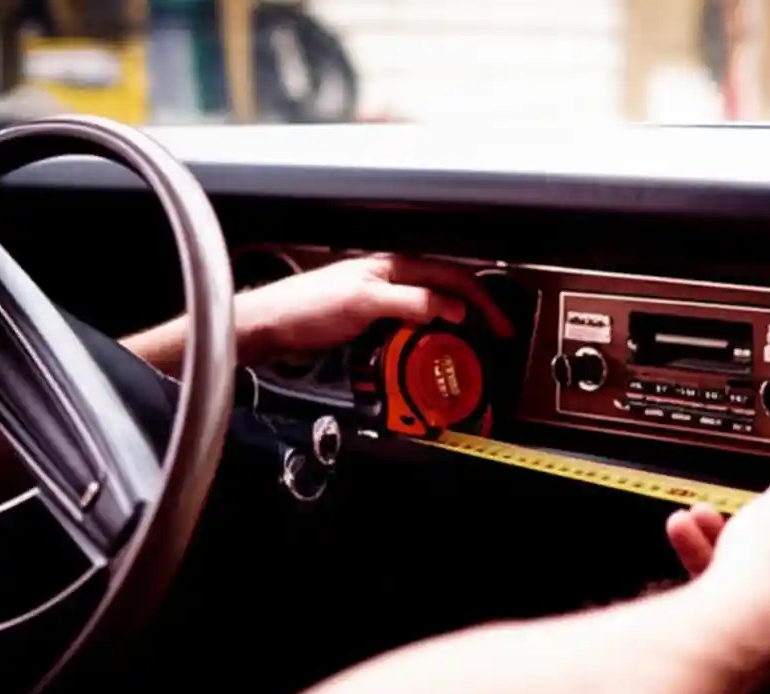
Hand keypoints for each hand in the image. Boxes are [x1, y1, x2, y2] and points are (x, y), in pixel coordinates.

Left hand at [235, 254, 513, 363]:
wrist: (269, 326)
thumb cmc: (306, 306)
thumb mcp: (366, 302)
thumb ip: (413, 302)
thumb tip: (455, 309)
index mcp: (396, 265)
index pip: (454, 276)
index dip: (482, 300)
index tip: (500, 325)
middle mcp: (393, 278)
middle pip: (448, 291)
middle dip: (476, 312)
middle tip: (495, 337)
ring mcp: (383, 298)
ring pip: (432, 309)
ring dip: (454, 328)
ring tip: (469, 348)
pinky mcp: (372, 319)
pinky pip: (413, 326)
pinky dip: (430, 339)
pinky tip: (430, 353)